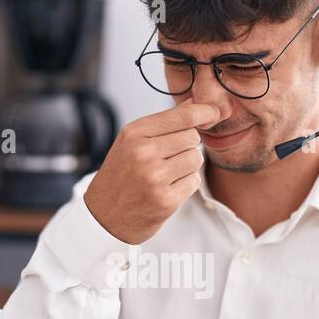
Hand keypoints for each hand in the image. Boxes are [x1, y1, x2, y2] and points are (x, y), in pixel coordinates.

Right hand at [84, 101, 218, 244]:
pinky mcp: (166, 200)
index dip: (204, 112)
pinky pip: (194, 181)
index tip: (213, 113)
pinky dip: (186, 184)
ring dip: (188, 166)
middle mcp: (143, 152)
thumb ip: (164, 122)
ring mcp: (154, 177)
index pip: (182, 116)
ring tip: (167, 174)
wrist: (105, 216)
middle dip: (187, 146)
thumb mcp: (132, 141)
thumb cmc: (121, 175)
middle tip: (168, 158)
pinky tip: (168, 188)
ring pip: (196, 158)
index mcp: (134, 133)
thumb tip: (194, 102)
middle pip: (192, 137)